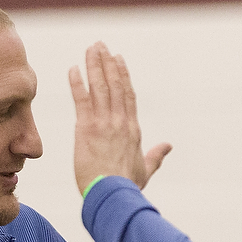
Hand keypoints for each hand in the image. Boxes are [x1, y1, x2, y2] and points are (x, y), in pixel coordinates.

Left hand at [69, 42, 171, 194]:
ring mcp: (104, 123)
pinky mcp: (87, 129)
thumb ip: (156, 155)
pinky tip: (73, 69)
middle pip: (114, 85)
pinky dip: (77, 83)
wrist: (114, 196)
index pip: (127, 95)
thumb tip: (168, 146)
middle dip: (107, 63)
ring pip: (100, 87)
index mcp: (133, 130)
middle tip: (100, 45)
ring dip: (95, 66)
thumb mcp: (146, 170)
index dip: (123, 75)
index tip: (118, 60)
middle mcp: (120, 122)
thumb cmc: (128, 188)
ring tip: (91, 49)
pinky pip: (81, 100)